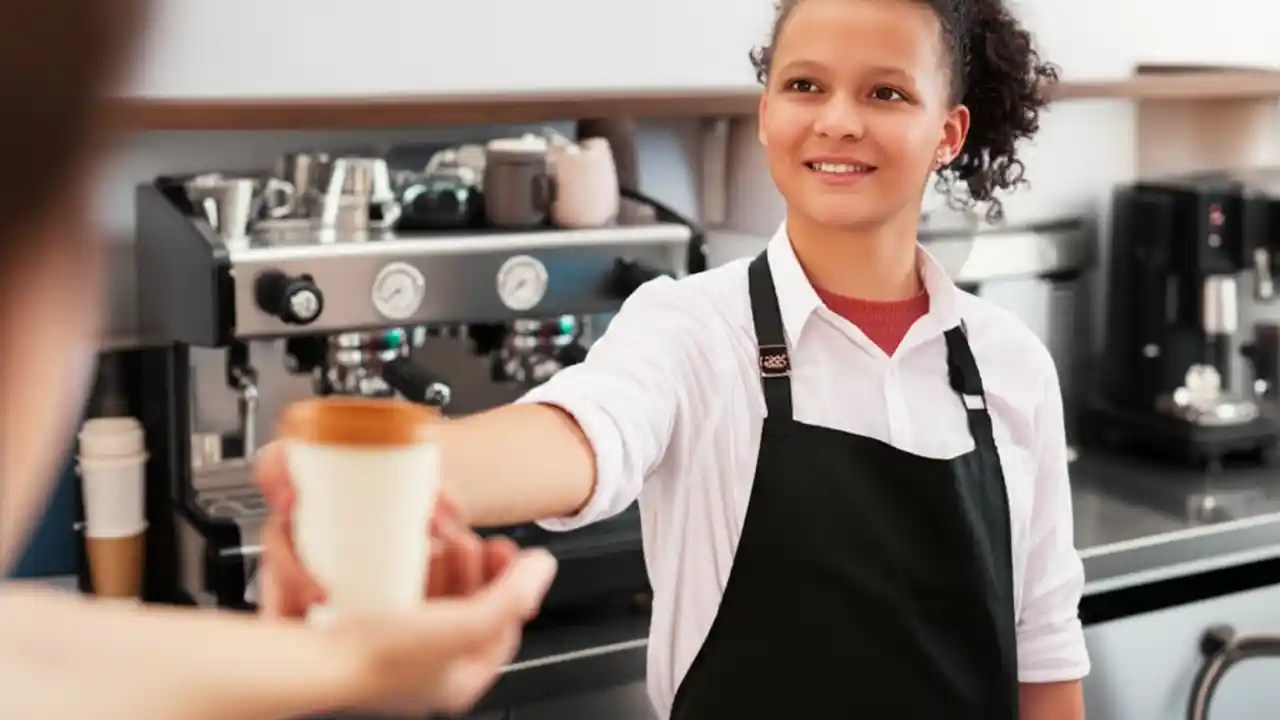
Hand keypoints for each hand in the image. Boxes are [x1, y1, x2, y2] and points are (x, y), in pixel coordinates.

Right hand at [252, 440, 555, 714]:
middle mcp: (428, 671)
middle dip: (471, 566)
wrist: (304, 660)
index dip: (512, 583)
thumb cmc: (373, 656)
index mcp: (458, 680)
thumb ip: (511, 598)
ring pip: (434, 597)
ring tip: (440, 539)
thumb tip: (542, 570)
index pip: (505, 627)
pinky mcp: (366, 631)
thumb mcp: (463, 626)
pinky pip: (400, 592)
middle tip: (466, 539)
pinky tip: (407, 550)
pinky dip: (408, 567)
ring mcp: (396, 651)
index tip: (505, 549)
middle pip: (468, 608)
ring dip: (441, 562)